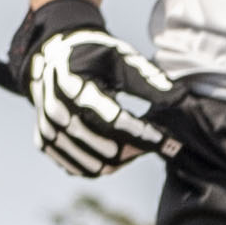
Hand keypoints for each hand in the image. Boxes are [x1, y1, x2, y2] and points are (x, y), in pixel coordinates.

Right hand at [0, 0, 182, 178]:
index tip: (168, 140)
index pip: (114, 122)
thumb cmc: (93, 55)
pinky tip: (119, 150)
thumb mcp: (121, 58)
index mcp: (73, 86)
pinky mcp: (46, 144)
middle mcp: (55, 112)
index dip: (144, 135)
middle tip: (159, 141)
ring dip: (124, 160)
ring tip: (140, 145)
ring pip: (96, 164)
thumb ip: (148, 80)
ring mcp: (48, 131)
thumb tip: (179, 99)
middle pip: (106, 148)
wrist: (53, 58)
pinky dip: (104, 165)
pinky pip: (82, 168)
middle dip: (138, 149)